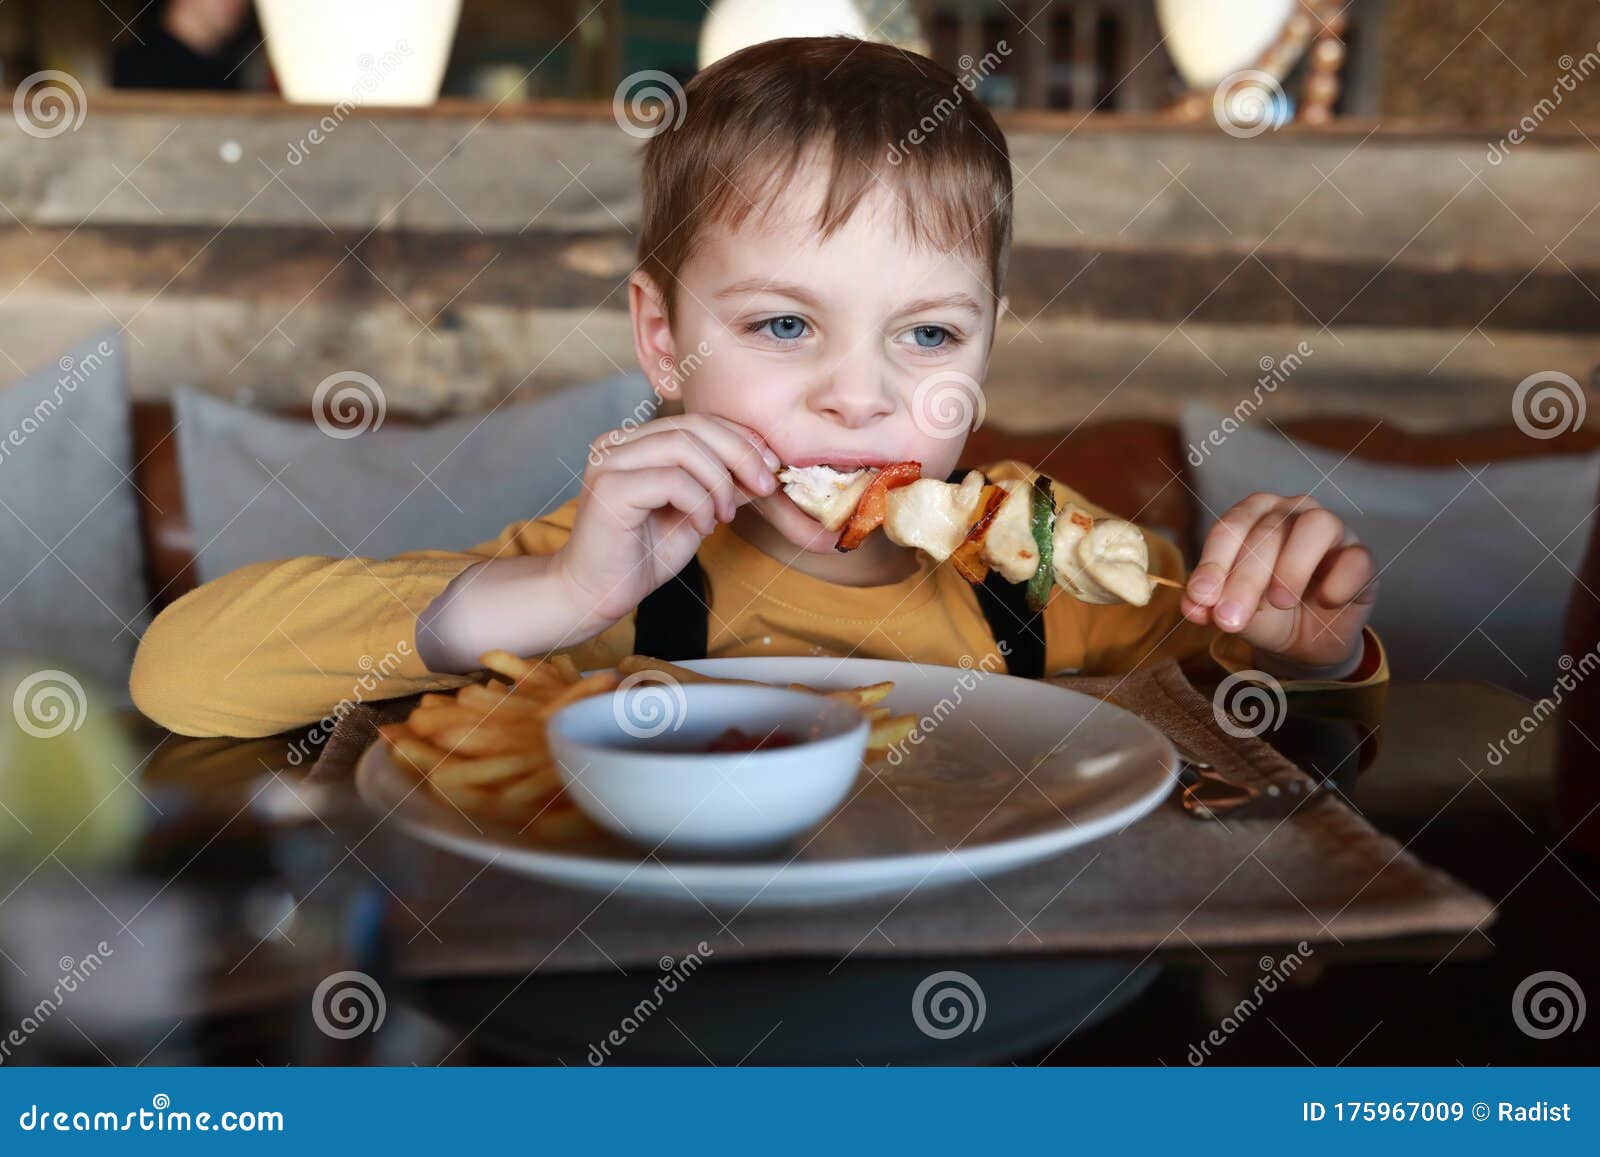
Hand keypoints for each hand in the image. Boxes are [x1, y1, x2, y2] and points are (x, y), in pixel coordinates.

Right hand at [555, 414, 779, 630]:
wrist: (596, 593)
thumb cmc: (643, 555)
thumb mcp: (697, 512)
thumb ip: (723, 484)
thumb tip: (765, 464)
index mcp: (636, 441)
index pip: (697, 420)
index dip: (741, 438)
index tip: (770, 467)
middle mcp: (618, 442)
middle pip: (694, 425)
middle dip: (740, 453)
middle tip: (764, 486)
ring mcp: (610, 461)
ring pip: (684, 447)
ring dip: (718, 482)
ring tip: (724, 517)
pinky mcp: (609, 488)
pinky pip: (672, 480)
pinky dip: (698, 503)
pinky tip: (701, 528)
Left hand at [1180, 493, 1376, 673]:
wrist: (1303, 640)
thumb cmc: (1262, 611)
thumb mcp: (1231, 610)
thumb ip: (1209, 604)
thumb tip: (1192, 606)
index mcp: (1253, 515)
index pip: (1230, 527)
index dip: (1213, 563)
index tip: (1201, 598)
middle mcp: (1292, 511)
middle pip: (1267, 533)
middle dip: (1244, 579)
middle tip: (1230, 618)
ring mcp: (1332, 530)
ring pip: (1316, 526)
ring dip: (1293, 567)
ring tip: (1280, 602)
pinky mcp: (1362, 556)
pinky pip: (1356, 559)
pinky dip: (1339, 581)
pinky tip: (1326, 601)